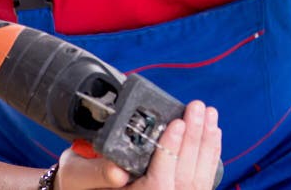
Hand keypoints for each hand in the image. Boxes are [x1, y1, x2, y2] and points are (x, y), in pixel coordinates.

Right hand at [54, 101, 221, 189]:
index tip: (176, 123)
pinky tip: (213, 132)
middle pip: (184, 179)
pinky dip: (209, 155)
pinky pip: (201, 180)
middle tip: (198, 108)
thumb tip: (117, 173)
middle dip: (193, 140)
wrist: (85, 188)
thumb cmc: (78, 180)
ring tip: (210, 114)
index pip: (158, 184)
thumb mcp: (77, 174)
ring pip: (197, 180)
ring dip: (206, 144)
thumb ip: (95, 173)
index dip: (171, 153)